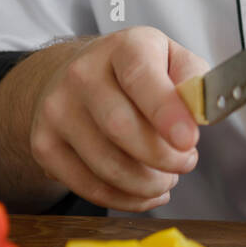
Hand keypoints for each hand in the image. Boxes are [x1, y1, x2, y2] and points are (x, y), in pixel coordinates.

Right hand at [29, 25, 207, 210]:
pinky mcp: (44, 145)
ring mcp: (57, 110)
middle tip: (186, 162)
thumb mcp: (171, 59)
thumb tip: (201, 113)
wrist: (76, 77)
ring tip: (167, 177)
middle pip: (121, 128)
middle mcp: (82, 73)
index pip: (141, 77)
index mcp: (123, 47)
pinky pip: (89, 186)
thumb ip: (193, 82)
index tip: (189, 140)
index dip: (166, 112)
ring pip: (106, 165)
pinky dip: (125, 199)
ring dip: (147, 183)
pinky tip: (146, 191)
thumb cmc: (136, 72)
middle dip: (163, 157)